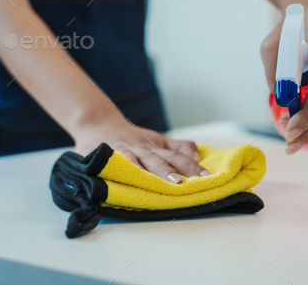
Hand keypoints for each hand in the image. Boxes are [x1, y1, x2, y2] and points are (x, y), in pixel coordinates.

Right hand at [74, 119, 210, 183]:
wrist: (99, 124)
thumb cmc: (133, 138)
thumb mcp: (158, 140)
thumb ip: (178, 147)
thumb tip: (197, 155)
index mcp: (157, 147)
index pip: (178, 157)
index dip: (192, 166)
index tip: (208, 177)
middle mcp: (143, 150)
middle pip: (160, 160)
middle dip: (171, 172)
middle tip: (182, 183)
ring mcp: (126, 153)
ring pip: (139, 163)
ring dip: (149, 173)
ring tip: (160, 183)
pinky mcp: (108, 156)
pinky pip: (116, 163)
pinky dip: (122, 168)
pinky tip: (128, 177)